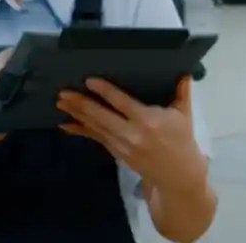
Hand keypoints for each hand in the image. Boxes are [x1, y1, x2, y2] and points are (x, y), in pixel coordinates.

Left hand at [57, 76, 206, 192]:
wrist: (178, 176)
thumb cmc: (181, 140)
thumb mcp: (184, 115)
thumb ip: (182, 92)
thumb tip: (185, 70)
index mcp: (149, 121)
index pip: (123, 103)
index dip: (105, 92)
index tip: (89, 81)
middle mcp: (132, 134)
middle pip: (102, 117)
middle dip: (81, 104)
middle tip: (63, 92)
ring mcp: (122, 145)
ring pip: (95, 127)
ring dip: (76, 114)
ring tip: (60, 102)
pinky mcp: (116, 153)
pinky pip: (95, 139)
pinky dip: (80, 131)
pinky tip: (65, 125)